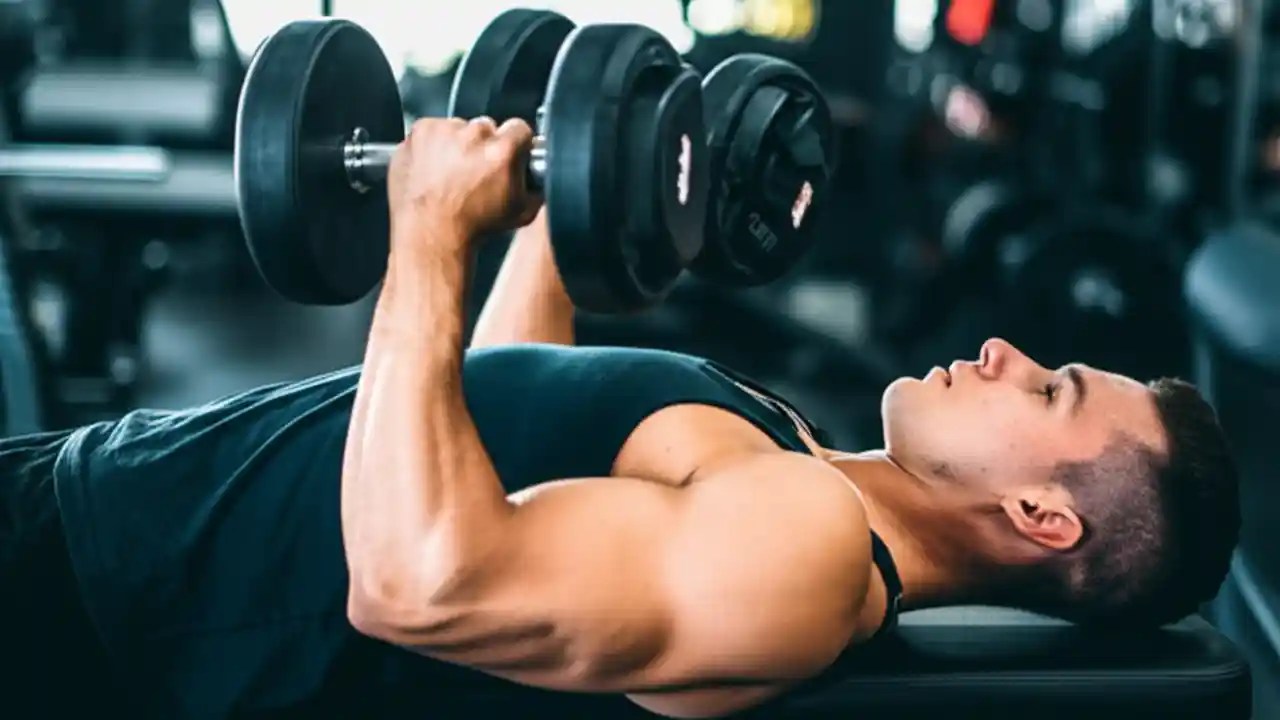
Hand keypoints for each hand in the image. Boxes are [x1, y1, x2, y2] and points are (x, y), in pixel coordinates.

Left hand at [387, 116, 540, 250]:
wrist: (430, 235)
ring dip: (457, 145)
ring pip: (458, 128)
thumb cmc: (470, 227)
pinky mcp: (421, 132)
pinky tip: (435, 169)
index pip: (520, 128)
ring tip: (451, 175)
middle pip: (487, 128)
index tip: (509, 155)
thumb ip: (536, 187)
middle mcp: (473, 135)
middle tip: (476, 173)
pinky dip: (433, 145)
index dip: (516, 144)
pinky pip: (433, 131)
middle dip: (484, 146)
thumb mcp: (521, 212)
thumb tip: (540, 178)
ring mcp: (444, 131)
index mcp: (503, 150)